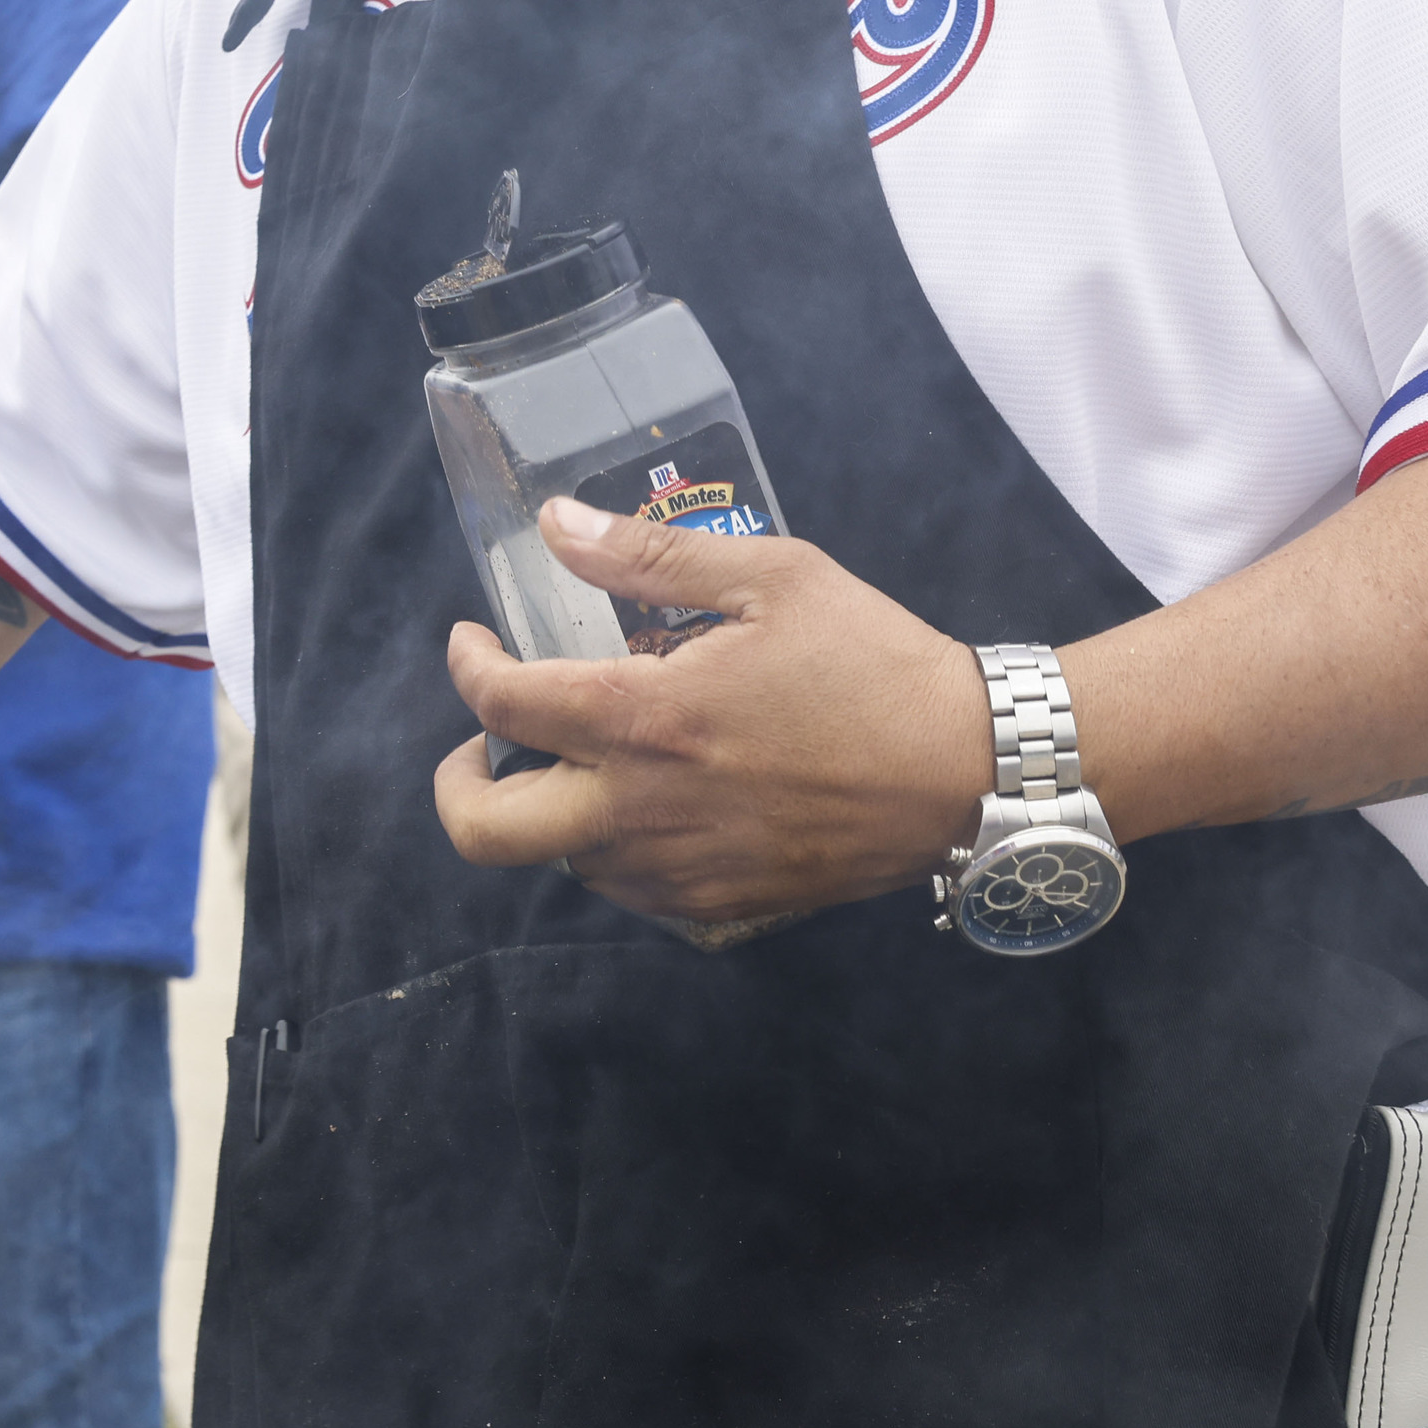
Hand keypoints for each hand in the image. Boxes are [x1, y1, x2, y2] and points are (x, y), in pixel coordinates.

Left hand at [432, 497, 990, 930]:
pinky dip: (610, 847)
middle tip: (478, 743)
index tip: (473, 643)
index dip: (466, 667)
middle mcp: (643, 808)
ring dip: (549, 807)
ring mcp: (677, 867)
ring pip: (557, 858)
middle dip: (457, 784)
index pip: (500, 706)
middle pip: (485, 830)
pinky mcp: (716, 903)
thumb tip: (555, 524)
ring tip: (590, 755)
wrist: (971, 771)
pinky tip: (649, 799)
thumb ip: (649, 555)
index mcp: (646, 719)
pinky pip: (624, 887)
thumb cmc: (876, 664)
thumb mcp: (771, 577)